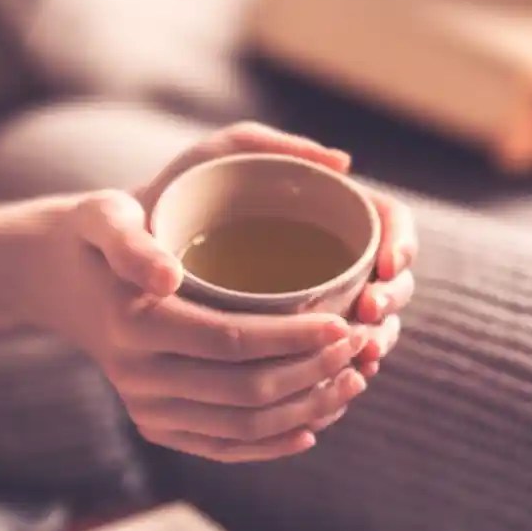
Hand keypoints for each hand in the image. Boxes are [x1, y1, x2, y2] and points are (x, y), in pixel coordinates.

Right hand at [13, 190, 370, 462]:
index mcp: (134, 325)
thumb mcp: (103, 216)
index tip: (342, 322)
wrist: (57, 280)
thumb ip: (132, 242)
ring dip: (305, 410)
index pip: (231, 340)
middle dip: (313, 373)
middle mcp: (138, 376)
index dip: (295, 337)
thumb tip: (168, 278)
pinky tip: (312, 428)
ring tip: (352, 381)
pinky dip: (271, 444)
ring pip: (242, 426)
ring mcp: (146, 408)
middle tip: (360, 346)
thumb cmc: (96, 234)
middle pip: (244, 389)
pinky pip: (221, 447)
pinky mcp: (155, 425)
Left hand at [138, 122, 418, 376]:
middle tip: (368, 317)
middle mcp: (336, 253)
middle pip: (394, 280)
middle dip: (392, 303)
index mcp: (333, 206)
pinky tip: (337, 388)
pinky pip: (338, 360)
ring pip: (373, 325)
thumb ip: (268, 142)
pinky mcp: (298, 337)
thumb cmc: (181, 190)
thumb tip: (343, 162)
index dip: (402, 244)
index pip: (392, 222)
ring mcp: (323, 299)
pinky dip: (344, 373)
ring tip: (361, 359)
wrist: (130, 245)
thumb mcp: (217, 155)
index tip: (386, 266)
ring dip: (377, 342)